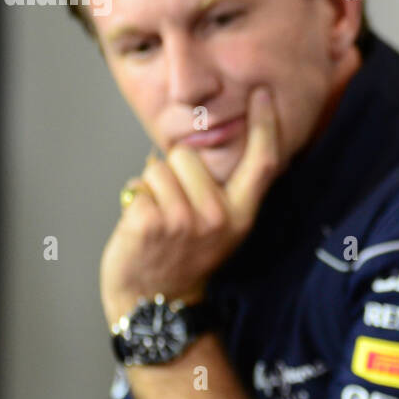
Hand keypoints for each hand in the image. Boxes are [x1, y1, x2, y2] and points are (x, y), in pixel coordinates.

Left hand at [101, 86, 279, 325]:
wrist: (155, 304)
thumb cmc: (182, 259)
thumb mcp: (218, 228)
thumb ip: (217, 192)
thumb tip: (193, 146)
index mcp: (240, 215)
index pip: (261, 162)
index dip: (265, 126)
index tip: (262, 94)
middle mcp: (218, 217)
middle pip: (187, 155)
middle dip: (172, 171)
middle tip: (173, 208)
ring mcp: (186, 221)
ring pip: (158, 167)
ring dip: (150, 188)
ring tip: (157, 220)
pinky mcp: (153, 223)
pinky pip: (138, 186)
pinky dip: (133, 201)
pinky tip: (140, 229)